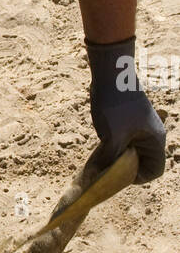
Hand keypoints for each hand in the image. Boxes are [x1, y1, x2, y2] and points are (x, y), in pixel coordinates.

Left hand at [87, 39, 165, 183]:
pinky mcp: (128, 123)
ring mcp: (139, 129)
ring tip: (102, 156)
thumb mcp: (112, 137)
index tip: (119, 176)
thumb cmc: (116, 105)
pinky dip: (113, 148)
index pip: (154, 170)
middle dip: (125, 169)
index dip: (138, 178)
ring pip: (130, 153)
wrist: (111, 74)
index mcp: (155, 140)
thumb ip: (107, 160)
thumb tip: (97, 178)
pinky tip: (101, 145)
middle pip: (142, 163)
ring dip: (116, 158)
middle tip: (107, 169)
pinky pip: (124, 143)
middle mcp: (150, 136)